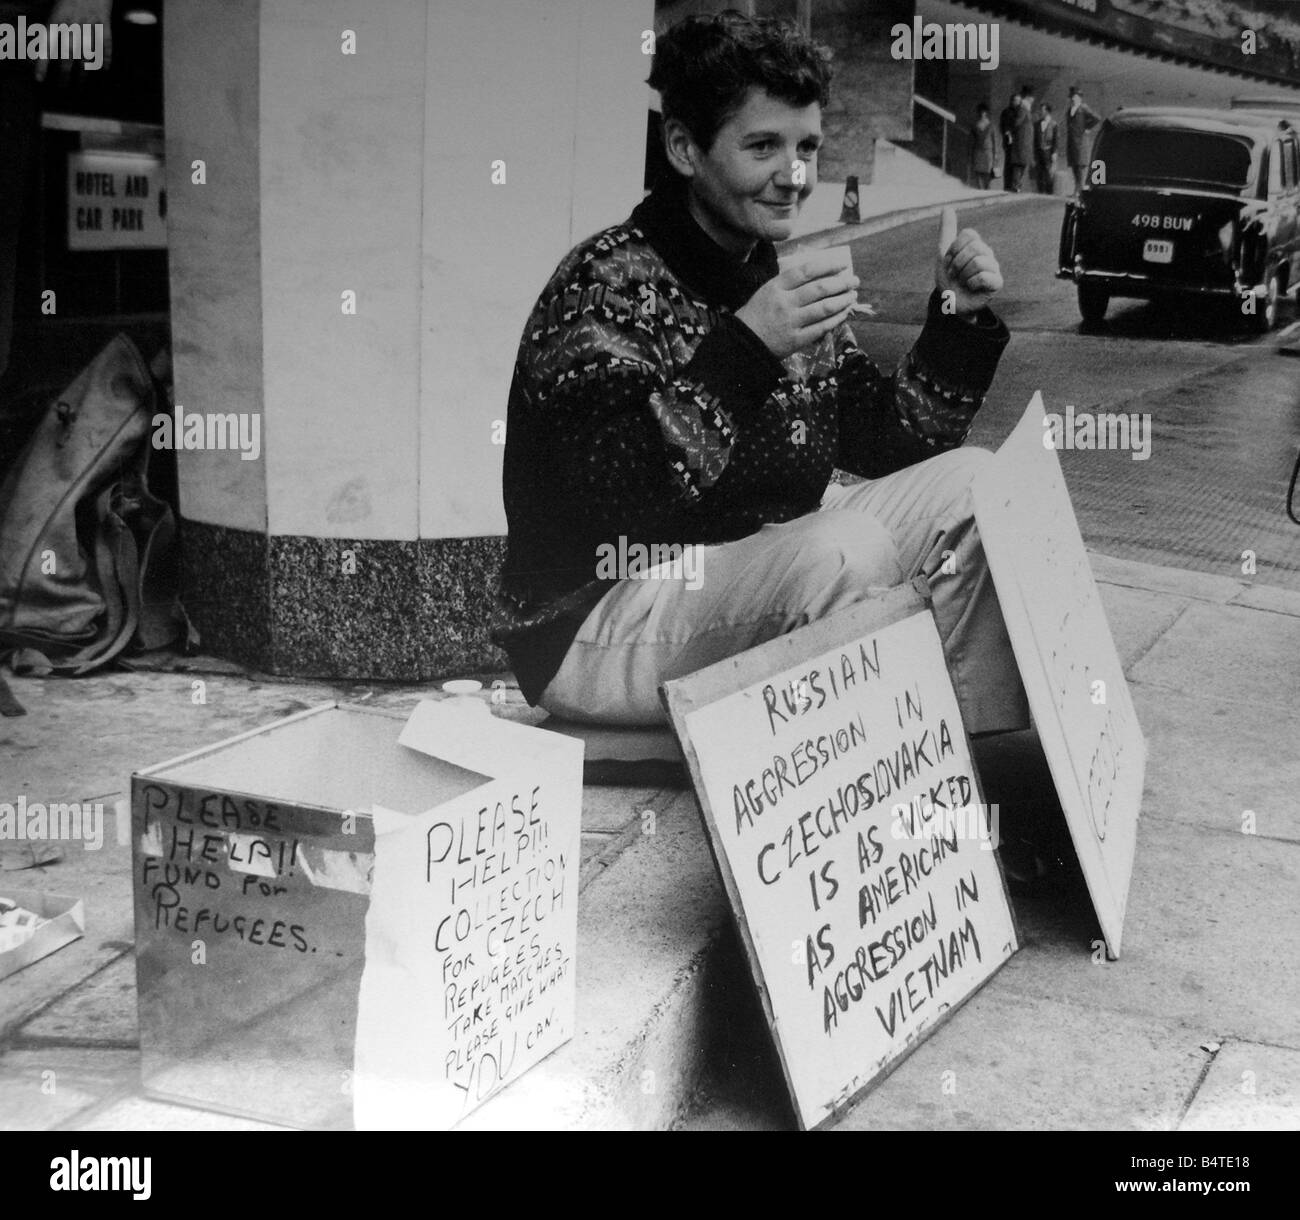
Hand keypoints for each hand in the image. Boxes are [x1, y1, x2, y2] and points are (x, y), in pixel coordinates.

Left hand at [35, 0, 112, 83]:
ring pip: (87, 53)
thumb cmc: (69, 3)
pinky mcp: (104, 23)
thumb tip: (40, 54)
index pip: (47, 44)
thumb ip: (51, 33)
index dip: (43, 63)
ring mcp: (89, 24)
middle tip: (63, 86)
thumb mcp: (56, 14)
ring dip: (84, 71)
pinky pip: (105, 45)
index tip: (39, 80)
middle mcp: (72, 23)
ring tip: (82, 83)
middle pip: (68, 54)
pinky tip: (104, 70)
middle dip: (65, 73)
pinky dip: (105, 59)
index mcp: (56, 20)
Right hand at [735, 263, 858, 358]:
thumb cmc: (756, 315)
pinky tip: (844, 313)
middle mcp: (785, 302)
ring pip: (824, 308)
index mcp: (776, 287)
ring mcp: (791, 322)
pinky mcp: (796, 340)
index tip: (843, 264)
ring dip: (842, 301)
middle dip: (841, 283)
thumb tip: (819, 275)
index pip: (807, 271)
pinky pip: (821, 327)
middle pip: (819, 289)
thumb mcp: (767, 291)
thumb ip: (789, 283)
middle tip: (854, 280)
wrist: (743, 343)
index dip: (828, 266)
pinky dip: (836, 319)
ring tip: (852, 296)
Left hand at [934, 207, 1001, 315]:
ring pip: (978, 261)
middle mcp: (988, 254)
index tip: (949, 262)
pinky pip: (984, 276)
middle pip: (974, 247)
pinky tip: (971, 288)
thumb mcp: (943, 254)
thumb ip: (947, 232)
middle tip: (954, 274)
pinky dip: (972, 283)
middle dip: (957, 263)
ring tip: (963, 282)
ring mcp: (994, 268)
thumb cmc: (949, 279)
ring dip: (963, 275)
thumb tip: (947, 208)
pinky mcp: (997, 283)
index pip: (968, 234)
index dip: (953, 249)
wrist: (950, 304)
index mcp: (976, 245)